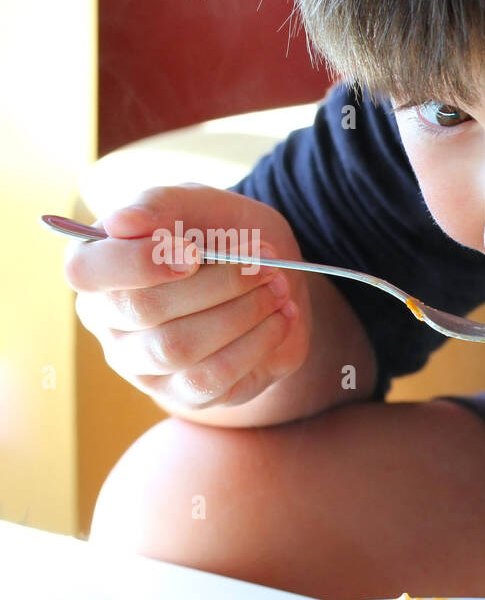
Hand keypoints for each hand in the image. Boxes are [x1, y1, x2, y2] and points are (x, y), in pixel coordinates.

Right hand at [65, 184, 310, 411]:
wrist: (271, 274)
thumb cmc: (222, 234)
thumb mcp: (198, 204)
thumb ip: (160, 206)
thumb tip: (122, 222)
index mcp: (98, 266)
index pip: (86, 271)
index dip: (139, 262)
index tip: (194, 252)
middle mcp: (108, 321)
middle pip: (143, 309)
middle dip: (216, 284)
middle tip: (265, 264)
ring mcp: (142, 364)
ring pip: (178, 348)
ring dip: (242, 313)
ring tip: (278, 286)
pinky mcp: (184, 394)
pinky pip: (213, 379)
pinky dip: (257, 343)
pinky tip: (282, 317)